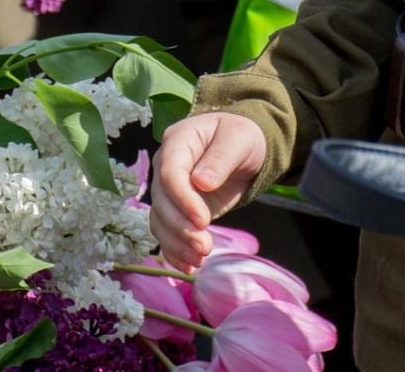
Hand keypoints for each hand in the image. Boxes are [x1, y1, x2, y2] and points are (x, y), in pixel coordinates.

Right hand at [152, 111, 267, 271]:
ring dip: (176, 244)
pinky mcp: (177, 209)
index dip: (182, 199)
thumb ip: (220, 158)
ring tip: (199, 261)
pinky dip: (174, 251)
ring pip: (160, 221)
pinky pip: (167, 232)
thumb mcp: (239, 139)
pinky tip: (188, 267)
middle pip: (161, 201)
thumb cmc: (242, 136)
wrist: (244, 147)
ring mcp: (169, 189)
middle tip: (205, 248)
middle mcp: (165, 166)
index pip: (169, 173)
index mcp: (178, 141)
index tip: (203, 221)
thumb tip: (202, 183)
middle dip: (181, 228)